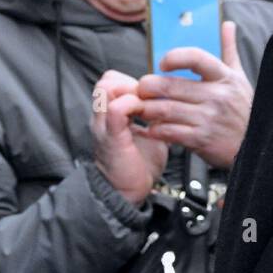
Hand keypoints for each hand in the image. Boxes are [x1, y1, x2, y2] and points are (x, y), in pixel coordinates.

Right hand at [91, 69, 166, 205]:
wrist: (127, 193)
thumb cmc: (138, 166)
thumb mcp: (149, 135)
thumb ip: (154, 118)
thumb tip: (170, 104)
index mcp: (110, 115)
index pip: (112, 81)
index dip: (131, 82)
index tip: (149, 97)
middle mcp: (102, 117)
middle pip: (106, 80)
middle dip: (130, 83)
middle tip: (147, 100)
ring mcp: (104, 125)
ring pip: (106, 88)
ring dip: (130, 92)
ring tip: (145, 108)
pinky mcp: (111, 136)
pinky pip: (117, 108)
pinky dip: (132, 106)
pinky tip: (145, 118)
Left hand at [136, 21, 252, 170]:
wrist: (255, 146)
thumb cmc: (243, 109)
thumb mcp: (239, 78)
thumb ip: (229, 50)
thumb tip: (226, 24)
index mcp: (224, 77)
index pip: (196, 57)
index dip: (174, 57)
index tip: (162, 64)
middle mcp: (217, 96)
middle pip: (171, 86)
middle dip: (148, 87)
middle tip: (141, 89)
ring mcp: (209, 118)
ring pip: (165, 109)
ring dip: (148, 109)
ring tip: (142, 108)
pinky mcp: (202, 139)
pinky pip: (169, 131)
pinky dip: (156, 129)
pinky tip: (152, 128)